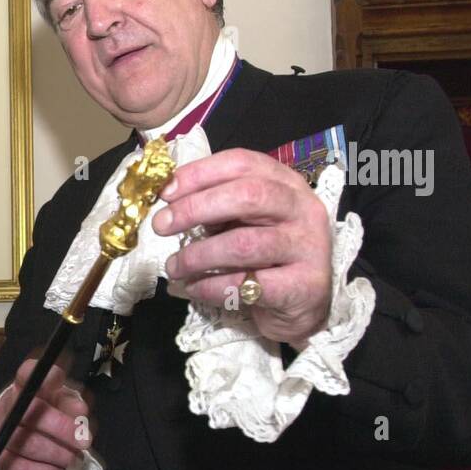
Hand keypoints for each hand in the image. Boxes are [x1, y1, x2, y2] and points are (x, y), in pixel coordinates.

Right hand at [0, 357, 91, 469]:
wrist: (15, 446)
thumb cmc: (44, 419)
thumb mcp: (60, 405)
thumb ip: (71, 404)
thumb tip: (80, 412)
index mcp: (24, 387)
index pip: (29, 372)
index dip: (45, 375)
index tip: (60, 380)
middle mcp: (7, 407)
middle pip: (30, 413)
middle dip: (62, 428)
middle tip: (84, 441)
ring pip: (28, 444)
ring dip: (57, 454)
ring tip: (72, 458)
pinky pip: (22, 469)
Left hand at [153, 148, 331, 345]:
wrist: (306, 305)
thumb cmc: (268, 258)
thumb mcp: (248, 223)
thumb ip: (219, 209)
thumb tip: (171, 204)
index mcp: (286, 184)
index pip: (242, 164)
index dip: (200, 174)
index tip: (166, 192)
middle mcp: (303, 209)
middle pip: (248, 196)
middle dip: (196, 208)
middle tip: (161, 226)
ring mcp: (308, 247)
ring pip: (244, 244)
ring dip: (198, 256)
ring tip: (173, 266)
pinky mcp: (304, 286)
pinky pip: (248, 285)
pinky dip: (212, 287)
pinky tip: (193, 288)